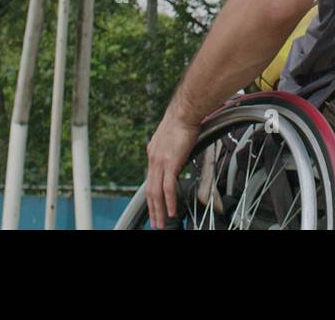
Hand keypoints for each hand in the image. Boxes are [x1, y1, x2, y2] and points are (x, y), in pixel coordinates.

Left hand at [145, 111, 199, 228]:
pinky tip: (172, 211)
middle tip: (155, 222)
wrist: (185, 112)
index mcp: (153, 152)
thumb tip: (179, 157)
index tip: (154, 206)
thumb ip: (173, 150)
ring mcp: (160, 161)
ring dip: (159, 210)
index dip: (151, 195)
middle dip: (152, 208)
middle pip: (149, 190)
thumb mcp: (173, 137)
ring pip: (156, 192)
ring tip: (162, 222)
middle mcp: (153, 159)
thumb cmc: (183, 120)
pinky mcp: (170, 163)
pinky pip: (168, 188)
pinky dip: (169, 201)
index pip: (150, 179)